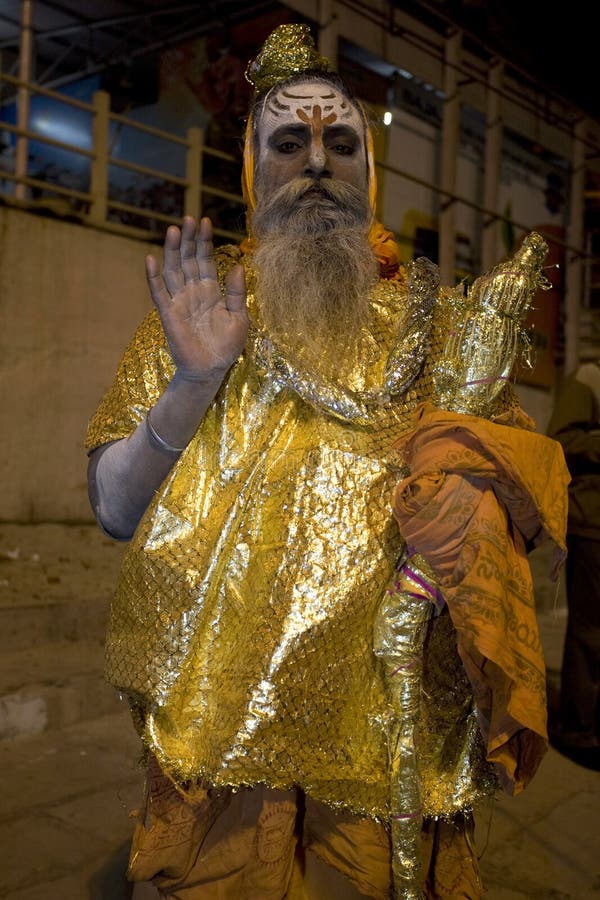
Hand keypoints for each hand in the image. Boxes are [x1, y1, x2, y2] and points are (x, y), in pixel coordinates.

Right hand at [146, 216, 247, 378]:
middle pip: (188, 260)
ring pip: (173, 270)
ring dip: (173, 251)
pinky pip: (159, 292)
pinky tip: (151, 259)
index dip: (205, 241)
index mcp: (211, 291)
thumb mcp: (239, 318)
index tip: (206, 221)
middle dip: (189, 239)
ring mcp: (179, 301)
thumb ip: (236, 292)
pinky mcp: (168, 314)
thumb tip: (238, 265)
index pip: (206, 260)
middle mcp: (193, 292)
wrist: (211, 370)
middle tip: (190, 218)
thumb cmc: (226, 347)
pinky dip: (153, 276)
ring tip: (174, 230)